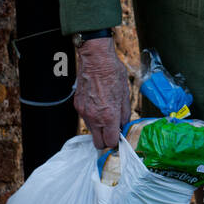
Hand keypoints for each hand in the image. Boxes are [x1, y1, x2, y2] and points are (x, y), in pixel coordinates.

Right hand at [73, 35, 131, 149]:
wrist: (96, 60)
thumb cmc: (113, 74)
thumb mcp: (125, 94)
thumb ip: (124, 114)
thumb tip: (124, 125)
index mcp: (108, 116)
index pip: (110, 142)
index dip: (116, 142)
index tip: (120, 137)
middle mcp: (94, 117)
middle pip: (98, 143)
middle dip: (105, 140)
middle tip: (112, 131)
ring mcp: (84, 112)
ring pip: (91, 131)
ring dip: (98, 128)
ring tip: (105, 115)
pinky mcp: (78, 106)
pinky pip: (85, 119)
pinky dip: (92, 117)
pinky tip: (98, 106)